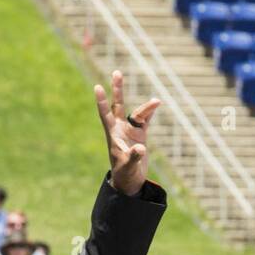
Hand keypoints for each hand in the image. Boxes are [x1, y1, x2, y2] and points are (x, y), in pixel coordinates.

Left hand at [94, 70, 159, 196]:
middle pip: (118, 105)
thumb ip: (133, 157)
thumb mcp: (128, 167)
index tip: (98, 87)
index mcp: (113, 135)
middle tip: (117, 72)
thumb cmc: (125, 174)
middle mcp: (120, 129)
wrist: (130, 181)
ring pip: (137, 113)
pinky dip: (150, 112)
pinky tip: (156, 103)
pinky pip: (145, 120)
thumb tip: (140, 149)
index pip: (105, 114)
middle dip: (117, 89)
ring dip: (146, 107)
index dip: (102, 101)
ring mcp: (130, 131)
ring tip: (157, 101)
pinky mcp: (140, 135)